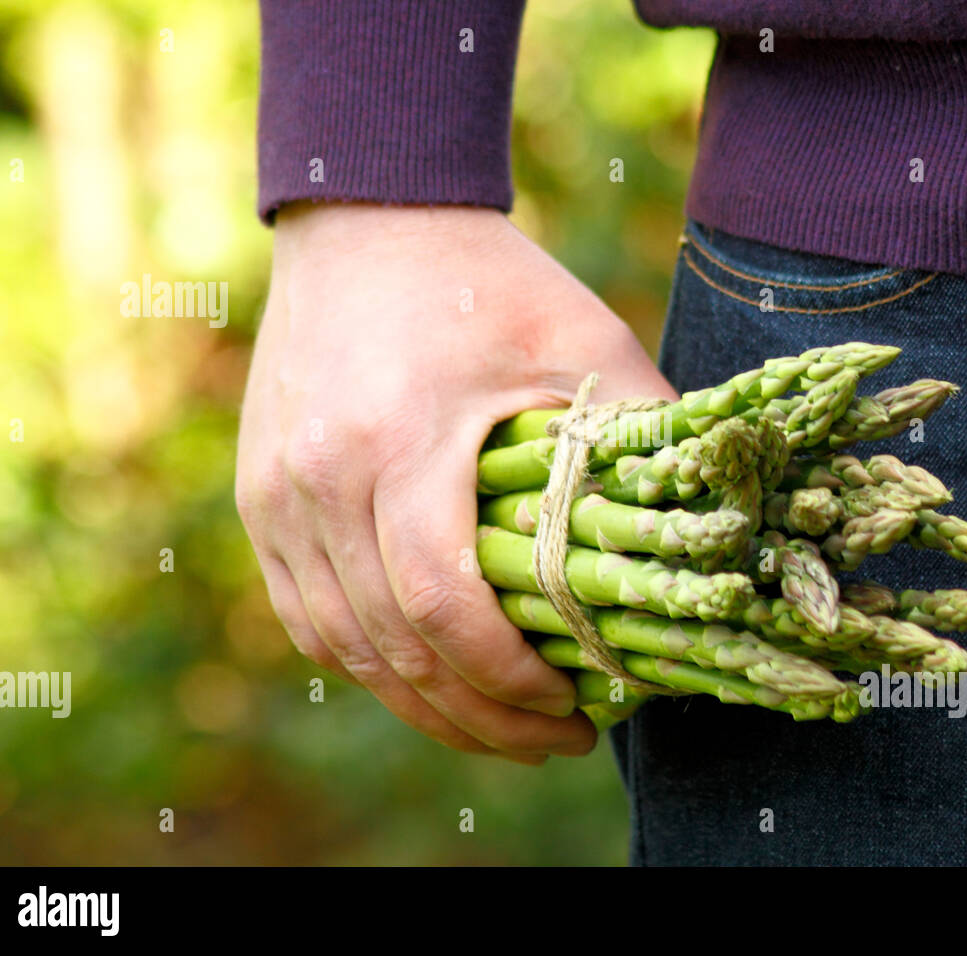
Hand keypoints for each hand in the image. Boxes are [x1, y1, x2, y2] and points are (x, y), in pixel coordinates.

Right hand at [236, 204, 676, 763]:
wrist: (370, 222)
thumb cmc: (489, 284)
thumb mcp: (586, 344)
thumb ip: (645, 439)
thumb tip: (708, 535)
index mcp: (398, 438)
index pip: (440, 600)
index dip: (505, 678)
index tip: (572, 711)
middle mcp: (317, 477)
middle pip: (389, 643)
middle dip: (476, 716)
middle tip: (552, 743)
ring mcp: (275, 492)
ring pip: (341, 643)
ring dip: (421, 702)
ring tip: (496, 731)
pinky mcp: (258, 496)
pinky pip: (305, 613)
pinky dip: (367, 661)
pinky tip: (426, 679)